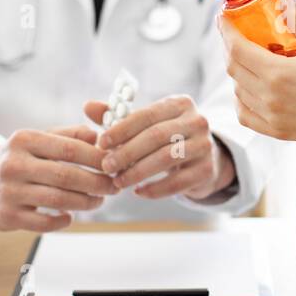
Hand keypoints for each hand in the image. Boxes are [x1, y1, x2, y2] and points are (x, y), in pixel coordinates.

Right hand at [0, 125, 117, 231]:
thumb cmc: (19, 160)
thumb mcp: (38, 140)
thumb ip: (69, 136)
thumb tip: (97, 137)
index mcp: (24, 140)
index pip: (69, 148)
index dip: (96, 158)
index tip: (114, 164)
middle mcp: (14, 165)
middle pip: (66, 176)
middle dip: (96, 183)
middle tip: (113, 187)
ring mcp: (9, 192)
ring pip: (58, 200)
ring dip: (85, 202)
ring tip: (98, 201)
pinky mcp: (7, 216)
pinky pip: (43, 223)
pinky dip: (62, 220)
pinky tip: (70, 216)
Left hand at [83, 95, 236, 200]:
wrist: (203, 160)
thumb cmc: (167, 138)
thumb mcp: (146, 124)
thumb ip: (118, 116)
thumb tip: (88, 106)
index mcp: (180, 103)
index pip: (147, 114)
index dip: (122, 129)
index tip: (101, 144)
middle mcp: (197, 121)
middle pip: (156, 136)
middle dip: (127, 153)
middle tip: (106, 167)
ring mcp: (205, 145)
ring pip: (166, 159)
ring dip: (137, 172)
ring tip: (119, 182)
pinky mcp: (207, 170)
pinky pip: (177, 182)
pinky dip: (155, 189)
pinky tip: (138, 192)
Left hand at [217, 0, 295, 144]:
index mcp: (279, 73)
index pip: (237, 49)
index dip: (226, 31)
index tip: (223, 17)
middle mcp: (269, 97)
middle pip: (233, 68)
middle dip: (230, 47)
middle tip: (237, 34)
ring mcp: (270, 117)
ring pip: (237, 90)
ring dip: (238, 72)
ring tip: (251, 59)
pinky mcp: (275, 131)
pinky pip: (244, 114)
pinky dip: (242, 98)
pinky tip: (253, 87)